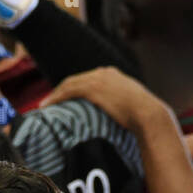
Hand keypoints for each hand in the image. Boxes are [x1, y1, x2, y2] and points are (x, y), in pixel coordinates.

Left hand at [41, 66, 173, 135]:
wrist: (148, 114)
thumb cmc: (144, 117)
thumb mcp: (132, 107)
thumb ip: (121, 106)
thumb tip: (119, 119)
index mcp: (113, 75)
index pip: (88, 79)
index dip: (74, 89)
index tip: (65, 99)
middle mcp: (104, 73)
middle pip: (76, 80)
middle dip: (61, 91)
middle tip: (50, 102)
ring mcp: (98, 78)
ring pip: (69, 84)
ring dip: (55, 95)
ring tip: (44, 106)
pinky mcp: (93, 88)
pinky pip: (68, 91)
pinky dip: (56, 97)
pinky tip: (47, 106)